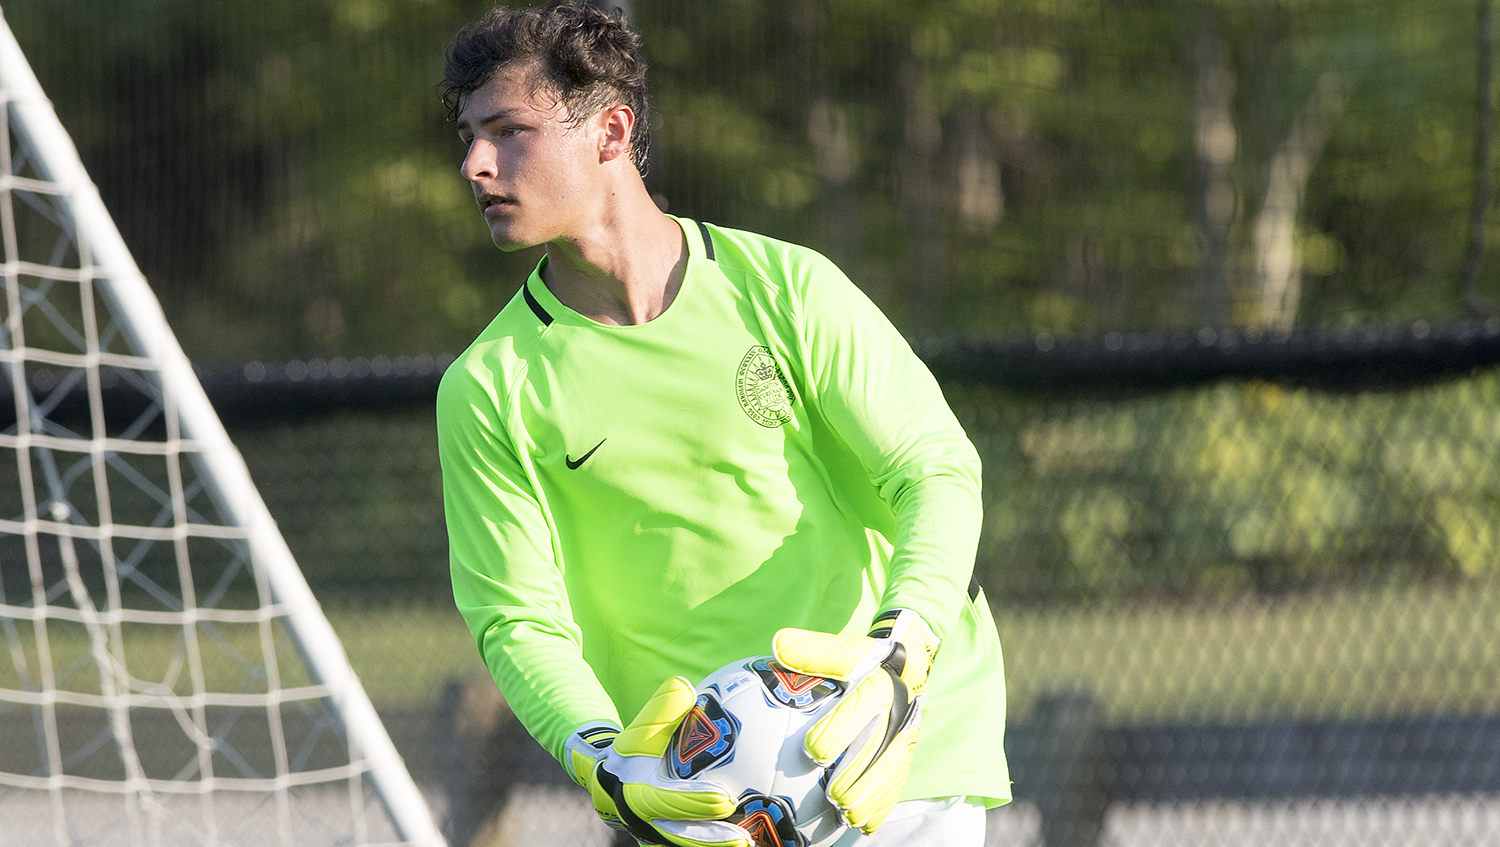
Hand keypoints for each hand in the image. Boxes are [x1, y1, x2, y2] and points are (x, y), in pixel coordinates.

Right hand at [564, 678, 751, 846]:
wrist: (613, 779)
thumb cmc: (634, 749)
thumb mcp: (641, 728)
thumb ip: (660, 710)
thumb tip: (683, 688)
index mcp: (636, 792)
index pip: (665, 801)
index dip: (693, 803)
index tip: (725, 799)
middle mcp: (645, 821)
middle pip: (678, 836)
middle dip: (710, 839)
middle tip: (744, 837)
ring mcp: (655, 835)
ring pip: (685, 844)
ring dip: (715, 845)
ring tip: (752, 843)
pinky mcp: (667, 841)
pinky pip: (693, 844)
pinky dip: (715, 843)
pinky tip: (751, 840)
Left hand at [771, 609, 938, 833]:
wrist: (906, 664)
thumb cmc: (859, 657)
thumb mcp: (839, 649)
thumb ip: (811, 650)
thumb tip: (777, 644)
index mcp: (878, 685)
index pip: (859, 707)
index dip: (838, 730)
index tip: (813, 751)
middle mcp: (896, 712)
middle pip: (878, 748)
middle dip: (858, 775)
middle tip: (834, 797)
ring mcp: (905, 736)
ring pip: (892, 770)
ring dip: (872, 796)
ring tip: (849, 816)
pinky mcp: (908, 751)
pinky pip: (899, 780)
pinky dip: (884, 803)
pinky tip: (866, 824)